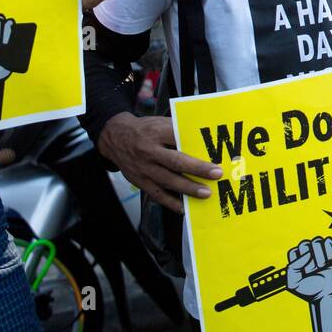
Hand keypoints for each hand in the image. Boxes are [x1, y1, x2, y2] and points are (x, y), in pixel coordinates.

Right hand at [96, 113, 221, 212]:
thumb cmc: (146, 130)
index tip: (213, 151)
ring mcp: (143, 168)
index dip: (196, 145)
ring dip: (188, 188)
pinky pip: (157, 194)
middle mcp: (149, 151)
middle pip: (175, 161)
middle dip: (197, 169)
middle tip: (216, 174)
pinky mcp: (139, 181)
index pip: (178, 138)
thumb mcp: (160, 123)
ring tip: (206, 194)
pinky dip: (171, 203)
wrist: (115, 138)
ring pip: (167, 180)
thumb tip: (204, 143)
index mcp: (156, 132)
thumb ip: (178, 132)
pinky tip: (185, 208)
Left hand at [285, 236, 331, 301]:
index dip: (299, 262)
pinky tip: (330, 261)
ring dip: (320, 255)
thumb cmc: (309, 290)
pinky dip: (329, 250)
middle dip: (309, 258)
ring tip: (322, 266)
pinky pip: (329, 240)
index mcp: (296, 260)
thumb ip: (292, 268)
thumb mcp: (293, 284)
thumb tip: (306, 254)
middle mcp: (307, 254)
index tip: (304, 273)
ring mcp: (319, 251)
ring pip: (317, 240)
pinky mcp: (331, 251)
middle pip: (305, 243)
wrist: (326, 295)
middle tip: (314, 270)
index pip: (294, 251)